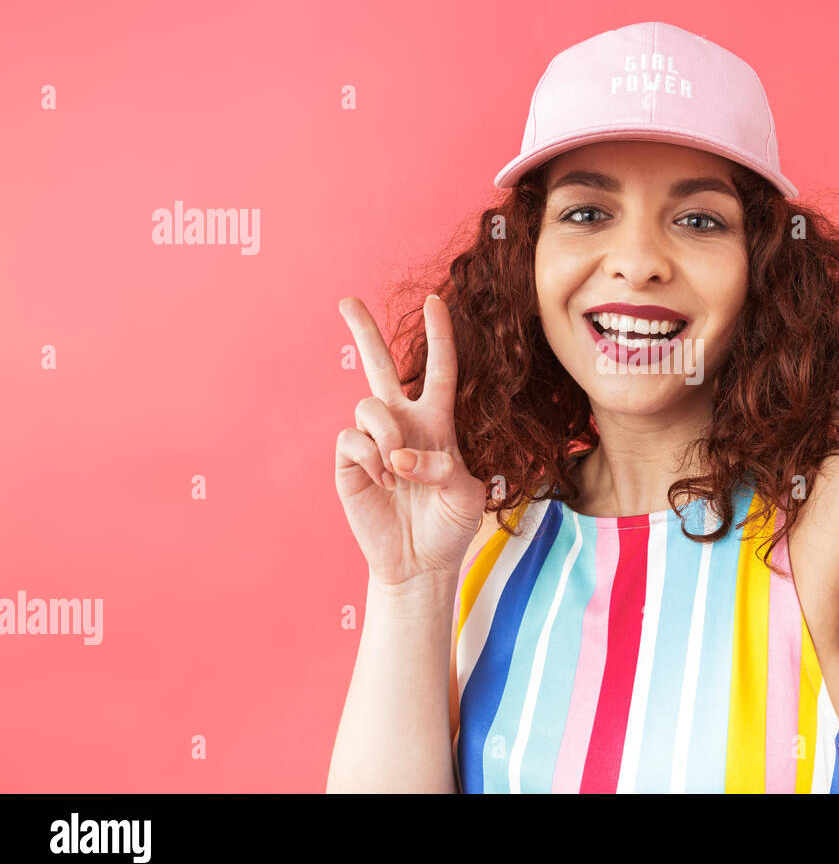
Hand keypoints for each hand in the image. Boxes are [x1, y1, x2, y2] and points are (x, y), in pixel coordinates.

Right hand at [334, 294, 486, 585]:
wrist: (420, 562)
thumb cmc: (450, 525)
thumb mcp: (466, 495)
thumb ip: (443, 467)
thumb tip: (401, 455)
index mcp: (438, 423)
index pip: (439, 370)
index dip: (440, 336)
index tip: (436, 301)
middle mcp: (402, 424)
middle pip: (381, 366)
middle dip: (364, 333)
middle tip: (346, 301)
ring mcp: (373, 442)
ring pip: (369, 405)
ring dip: (386, 435)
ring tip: (398, 473)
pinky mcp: (350, 463)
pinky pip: (351, 439)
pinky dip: (370, 458)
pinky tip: (385, 482)